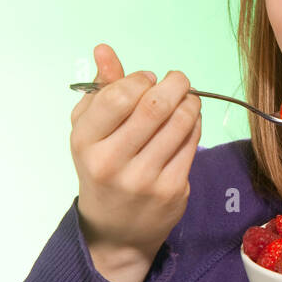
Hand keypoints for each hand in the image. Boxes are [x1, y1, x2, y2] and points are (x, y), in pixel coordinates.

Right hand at [70, 43, 201, 263]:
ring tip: (186, 98)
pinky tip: (189, 123)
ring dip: (190, 102)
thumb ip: (100, 89)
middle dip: (174, 84)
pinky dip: (195, 125)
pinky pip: (192, 144)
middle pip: (154, 107)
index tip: (147, 79)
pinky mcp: (171, 190)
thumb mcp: (90, 131)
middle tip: (178, 80)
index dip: (139, 79)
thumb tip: (104, 50)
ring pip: (180, 124)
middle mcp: (112, 162)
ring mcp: (144, 179)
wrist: (115, 231)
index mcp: (86, 142)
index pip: (117, 97)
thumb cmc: (102, 169)